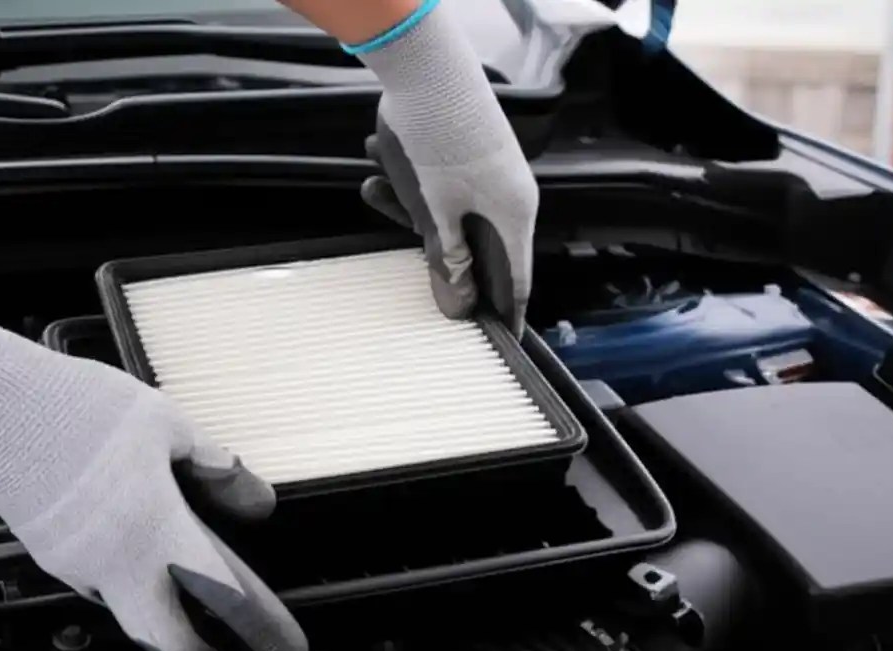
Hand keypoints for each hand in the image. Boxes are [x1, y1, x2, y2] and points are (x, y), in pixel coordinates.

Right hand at [0, 309, 306, 650]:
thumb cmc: (77, 407)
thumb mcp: (168, 424)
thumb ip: (216, 467)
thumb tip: (253, 498)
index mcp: (152, 528)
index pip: (218, 596)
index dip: (256, 625)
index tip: (279, 640)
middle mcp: (112, 561)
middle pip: (162, 636)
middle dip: (195, 642)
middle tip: (219, 628)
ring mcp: (75, 563)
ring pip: (124, 609)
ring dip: (155, 603)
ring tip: (178, 572)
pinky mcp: (49, 554)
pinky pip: (94, 581)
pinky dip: (121, 574)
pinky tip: (132, 538)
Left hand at [351, 2, 538, 336]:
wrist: (423, 63)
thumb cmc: (436, 139)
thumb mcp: (434, 213)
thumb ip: (447, 262)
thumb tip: (459, 308)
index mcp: (512, 217)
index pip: (515, 283)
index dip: (504, 316)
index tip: (499, 346)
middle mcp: (506, 198)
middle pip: (474, 250)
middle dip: (432, 249)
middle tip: (413, 256)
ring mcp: (485, 176)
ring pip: (446, 216)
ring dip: (405, 207)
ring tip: (378, 183)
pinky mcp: (464, 159)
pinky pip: (436, 188)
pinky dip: (405, 184)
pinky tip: (377, 166)